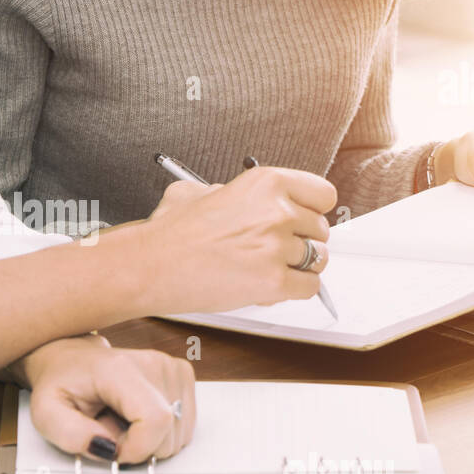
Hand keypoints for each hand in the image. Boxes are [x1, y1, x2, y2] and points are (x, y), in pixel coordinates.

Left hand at [15, 335, 194, 463]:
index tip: (112, 449)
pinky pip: (182, 426)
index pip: (156, 420)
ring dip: (147, 439)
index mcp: (119, 370)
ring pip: (177, 435)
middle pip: (168, 433)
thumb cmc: (60, 384)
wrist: (71, 360)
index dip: (137, 449)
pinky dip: (159, 431)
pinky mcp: (181, 375)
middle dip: (138, 446)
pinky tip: (135, 415)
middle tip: (108, 428)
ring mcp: (171, 368)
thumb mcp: (46, 413)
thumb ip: (70, 435)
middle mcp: (153, 363)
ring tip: (119, 419)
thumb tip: (108, 449)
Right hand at [135, 165, 336, 314]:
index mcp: (265, 183)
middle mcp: (276, 212)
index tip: (303, 219)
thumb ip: (235, 192)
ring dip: (299, 267)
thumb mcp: (200, 191)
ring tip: (270, 269)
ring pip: (319, 260)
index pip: (323, 195)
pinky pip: (309, 287)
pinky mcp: (273, 282)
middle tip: (274, 249)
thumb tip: (249, 201)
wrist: (150, 265)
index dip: (313, 210)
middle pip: (321, 230)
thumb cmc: (170, 233)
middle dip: (302, 242)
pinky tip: (270, 286)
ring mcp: (276, 248)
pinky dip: (294, 290)